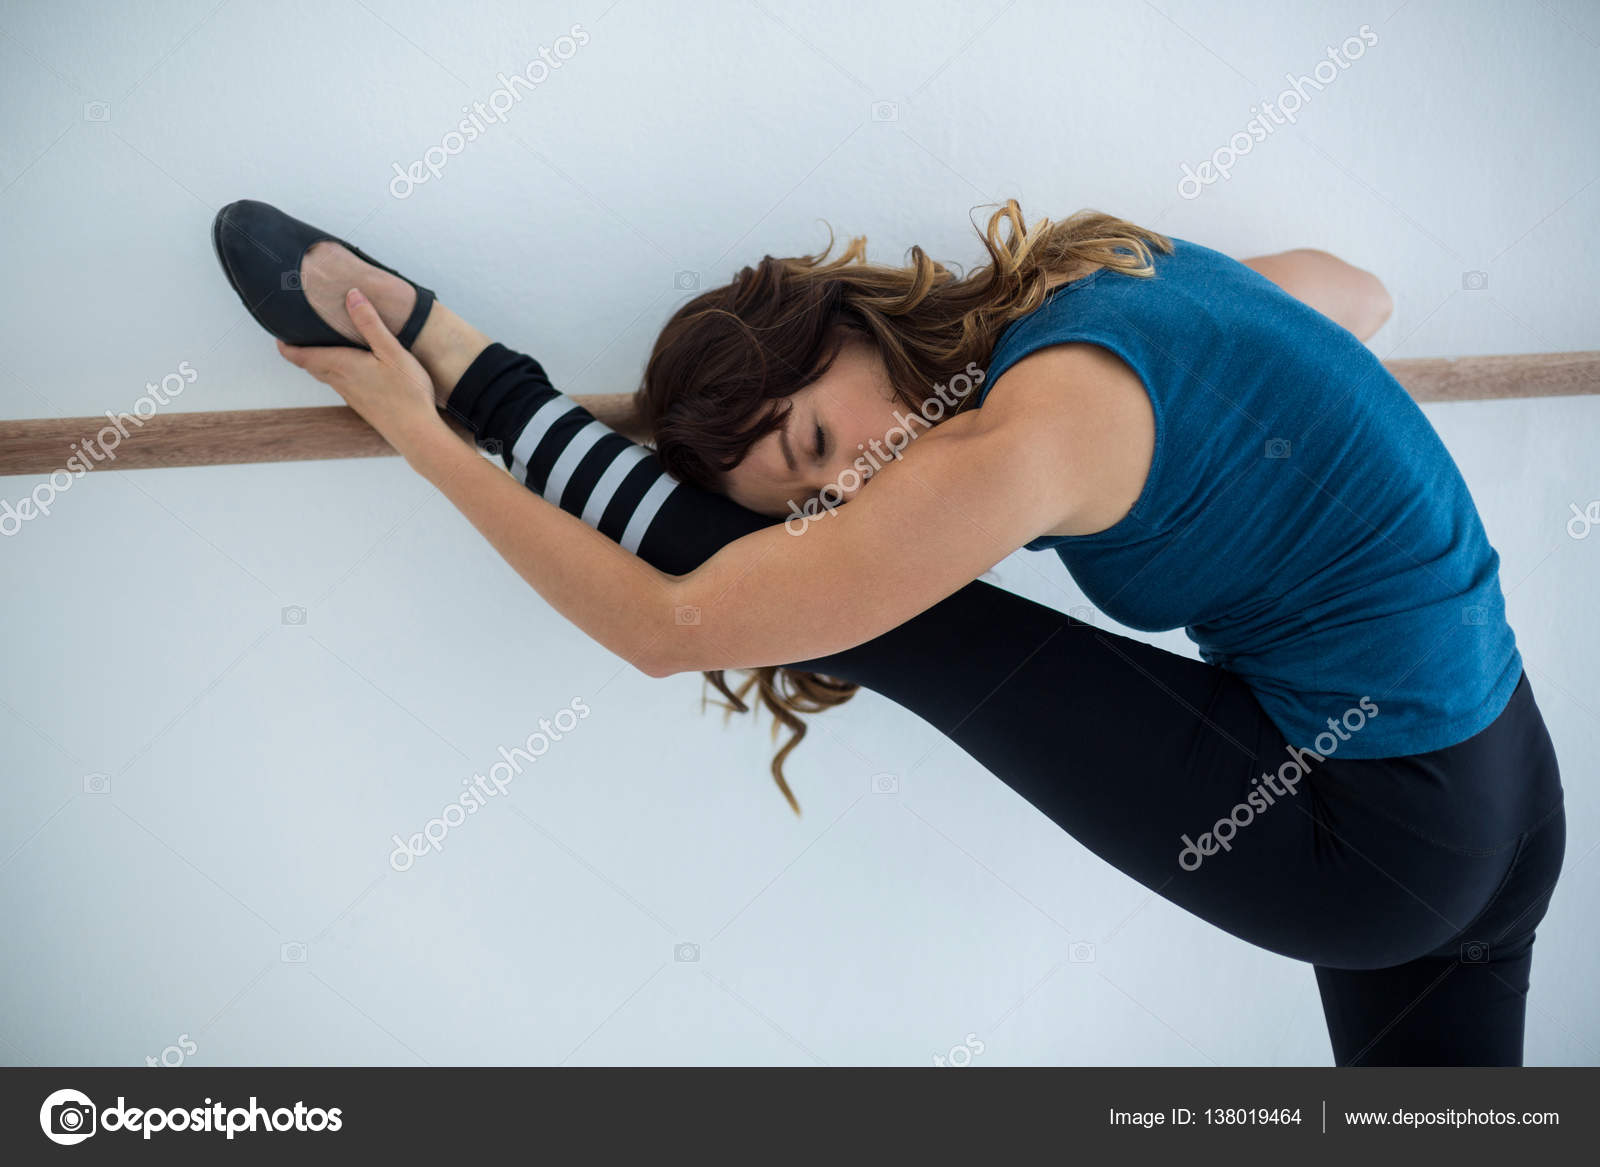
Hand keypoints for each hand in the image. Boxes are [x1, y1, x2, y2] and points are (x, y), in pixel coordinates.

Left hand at [277, 288, 447, 457]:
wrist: (417, 433)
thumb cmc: (407, 392)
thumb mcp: (391, 351)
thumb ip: (370, 323)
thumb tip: (351, 295)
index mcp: (341, 365)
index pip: (299, 356)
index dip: (285, 345)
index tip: (279, 332)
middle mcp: (340, 382)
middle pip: (310, 365)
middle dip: (301, 350)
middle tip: (300, 332)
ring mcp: (351, 396)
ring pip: (326, 375)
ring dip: (319, 360)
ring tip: (324, 344)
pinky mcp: (363, 405)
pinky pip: (342, 384)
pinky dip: (337, 371)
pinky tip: (353, 366)